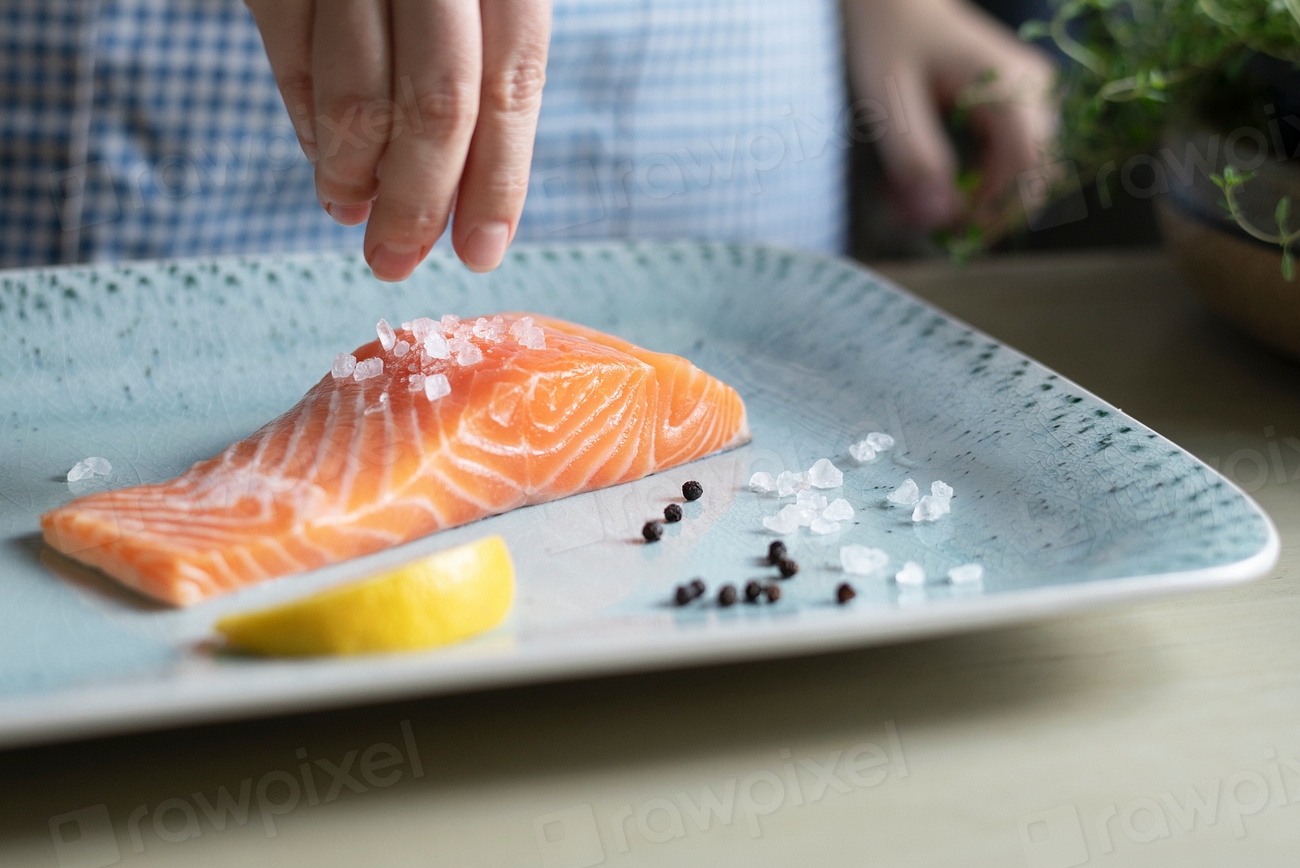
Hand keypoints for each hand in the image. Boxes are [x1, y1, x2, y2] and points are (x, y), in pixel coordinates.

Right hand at [246, 0, 549, 279]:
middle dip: (418, 203)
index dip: (497, 182)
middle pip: (438, 105)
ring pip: (357, 92)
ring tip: (354, 214)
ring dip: (354, 175)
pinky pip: (291, 55)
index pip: (510, 89)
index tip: (480, 252)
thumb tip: (468, 201)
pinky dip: (307, 122)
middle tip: (395, 262)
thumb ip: (485, 69)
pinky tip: (323, 157)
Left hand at [843, 0, 1056, 229]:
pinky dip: (973, 186)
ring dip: (976, 204)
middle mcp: (1036, 91)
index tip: (944, 229)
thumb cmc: (888, 39)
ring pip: (1023, 177)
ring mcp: (1033, 99)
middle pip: (1034, 178)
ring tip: (916, 202)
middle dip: (983, 214)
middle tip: (926, 227)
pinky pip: (1010, 164)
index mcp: (1013, 84)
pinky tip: (928, 184)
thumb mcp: (888, 99)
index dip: (993, 210)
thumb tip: (939, 218)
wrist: (894, 2)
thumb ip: (914, 158)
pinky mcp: (1018, 109)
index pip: (1028, 167)